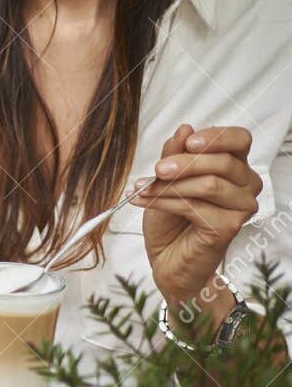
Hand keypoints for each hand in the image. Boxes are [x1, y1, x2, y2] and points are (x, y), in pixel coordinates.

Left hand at [134, 123, 261, 308]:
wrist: (166, 257)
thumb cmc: (170, 218)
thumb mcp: (165, 178)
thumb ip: (174, 154)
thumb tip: (184, 129)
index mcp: (234, 166)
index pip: (240, 139)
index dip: (216, 137)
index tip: (187, 142)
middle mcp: (245, 185)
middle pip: (223, 162)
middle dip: (184, 163)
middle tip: (156, 170)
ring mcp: (241, 208)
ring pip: (210, 184)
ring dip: (170, 185)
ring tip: (142, 189)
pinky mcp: (229, 227)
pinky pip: (195, 206)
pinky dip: (165, 202)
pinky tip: (144, 202)